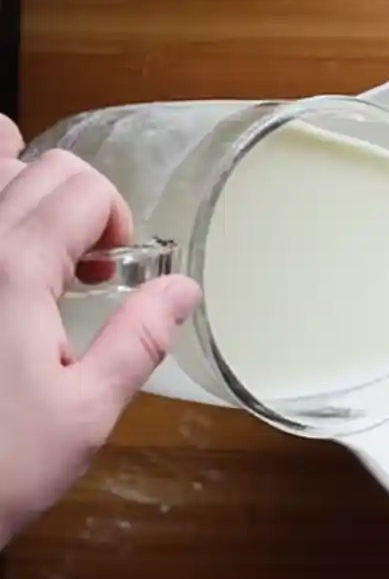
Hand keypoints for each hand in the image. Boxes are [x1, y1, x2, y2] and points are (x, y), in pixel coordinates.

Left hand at [0, 114, 200, 546]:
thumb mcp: (84, 412)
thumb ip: (138, 340)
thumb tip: (182, 289)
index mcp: (14, 271)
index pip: (83, 189)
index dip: (116, 223)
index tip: (115, 275)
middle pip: (41, 167)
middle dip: (79, 205)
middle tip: (84, 270)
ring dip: (26, 191)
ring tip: (38, 251)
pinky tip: (5, 263)